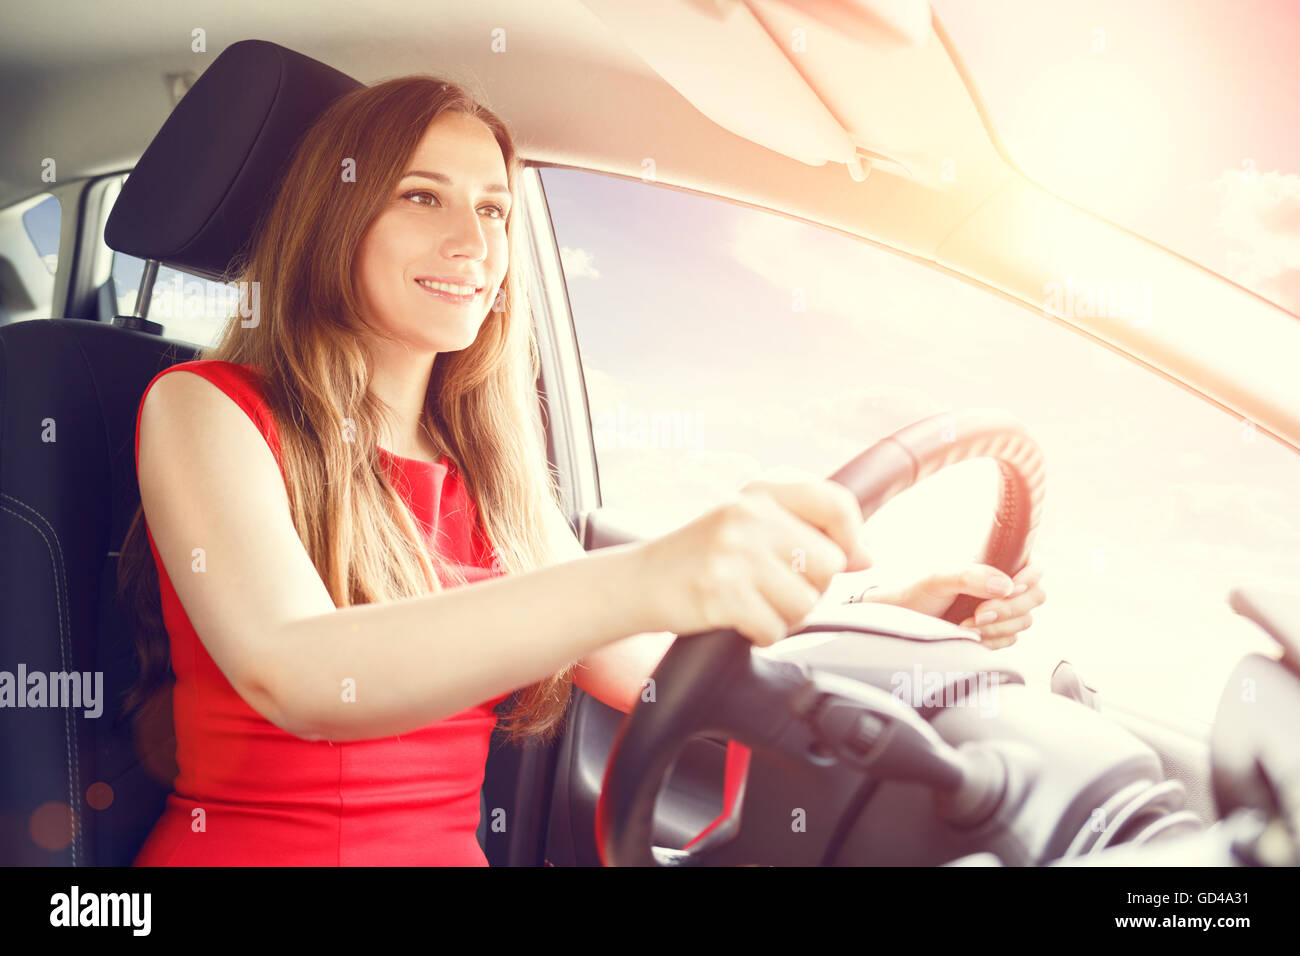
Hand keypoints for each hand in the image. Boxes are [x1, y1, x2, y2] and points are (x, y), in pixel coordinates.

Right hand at [638, 479, 871, 646]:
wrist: (638, 581)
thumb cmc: (702, 556)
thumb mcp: (750, 526)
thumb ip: (807, 532)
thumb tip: (866, 557)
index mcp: (760, 493)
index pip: (836, 503)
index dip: (851, 536)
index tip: (845, 556)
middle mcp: (747, 516)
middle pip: (828, 564)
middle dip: (811, 587)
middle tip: (776, 588)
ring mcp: (732, 554)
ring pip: (806, 602)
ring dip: (786, 615)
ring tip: (756, 603)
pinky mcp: (719, 593)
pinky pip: (775, 629)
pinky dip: (763, 634)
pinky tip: (740, 620)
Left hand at [860, 562, 1044, 648]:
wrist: (902, 621)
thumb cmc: (918, 592)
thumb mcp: (940, 578)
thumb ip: (970, 576)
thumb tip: (1006, 585)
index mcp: (996, 563)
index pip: (1034, 568)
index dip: (1029, 579)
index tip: (1010, 589)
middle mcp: (1003, 585)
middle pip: (1035, 597)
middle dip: (1009, 608)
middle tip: (979, 614)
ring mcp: (1002, 610)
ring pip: (1024, 621)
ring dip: (997, 627)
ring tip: (965, 625)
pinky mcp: (995, 633)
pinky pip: (1010, 640)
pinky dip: (992, 640)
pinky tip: (968, 635)